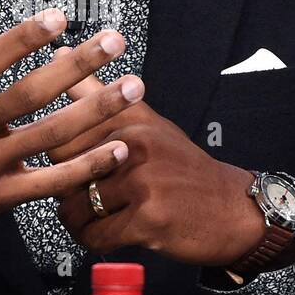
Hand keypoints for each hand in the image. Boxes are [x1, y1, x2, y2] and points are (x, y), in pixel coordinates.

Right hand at [0, 0, 139, 249]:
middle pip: (29, 95)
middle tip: (115, 42)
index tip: (59, 18)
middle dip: (77, 67)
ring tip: (134, 87)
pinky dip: (84, 168)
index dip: (22, 39)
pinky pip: (47, 183)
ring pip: (48, 137)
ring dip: (95, 112)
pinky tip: (117, 148)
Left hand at [49, 57, 266, 267]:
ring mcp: (143, 180)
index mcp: (130, 118)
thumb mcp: (147, 122)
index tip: (75, 167)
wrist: (234, 209)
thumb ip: (100, 94)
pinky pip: (96, 235)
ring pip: (76, 207)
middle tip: (84, 196)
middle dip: (65, 189)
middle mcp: (135, 143)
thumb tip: (60, 53)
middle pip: (64, 170)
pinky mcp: (148, 217)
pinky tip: (106, 236)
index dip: (60, 159)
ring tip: (95, 219)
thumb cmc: (183, 168)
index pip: (61, 135)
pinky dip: (94, 241)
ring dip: (79, 221)